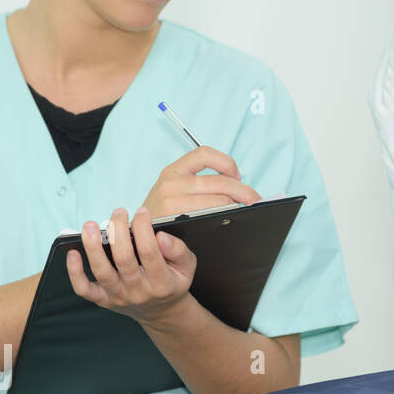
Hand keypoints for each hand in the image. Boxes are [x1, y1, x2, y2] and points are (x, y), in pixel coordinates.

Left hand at [67, 206, 196, 326]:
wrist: (161, 311)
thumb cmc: (173, 282)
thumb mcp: (187, 266)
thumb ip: (179, 250)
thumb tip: (160, 236)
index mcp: (162, 283)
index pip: (150, 252)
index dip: (144, 229)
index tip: (141, 212)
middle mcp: (139, 292)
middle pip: (124, 259)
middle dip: (118, 232)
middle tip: (118, 213)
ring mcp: (119, 297)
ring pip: (102, 272)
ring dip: (93, 247)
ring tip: (90, 226)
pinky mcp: (103, 300)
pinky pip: (84, 289)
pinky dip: (75, 272)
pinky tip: (72, 253)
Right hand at [142, 146, 260, 218]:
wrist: (139, 239)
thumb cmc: (163, 215)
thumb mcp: (174, 191)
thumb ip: (200, 183)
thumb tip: (238, 181)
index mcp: (173, 170)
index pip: (205, 154)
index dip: (226, 162)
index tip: (237, 175)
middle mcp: (170, 182)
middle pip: (219, 181)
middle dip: (243, 191)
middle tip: (254, 200)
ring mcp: (171, 201)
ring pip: (219, 201)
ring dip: (236, 206)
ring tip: (243, 211)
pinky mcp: (174, 219)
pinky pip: (210, 216)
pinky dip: (224, 217)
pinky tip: (228, 220)